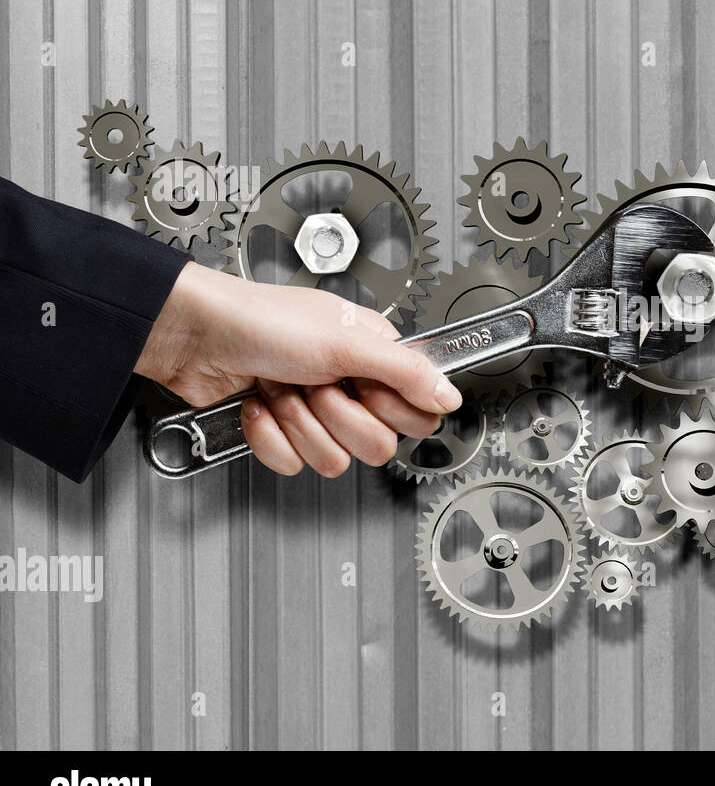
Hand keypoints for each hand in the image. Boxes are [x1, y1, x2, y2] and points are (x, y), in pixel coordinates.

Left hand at [135, 262, 460, 476]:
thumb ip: (406, 371)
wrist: (193, 337)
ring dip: (300, 423)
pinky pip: (295, 464)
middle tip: (317, 385)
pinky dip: (270, 436)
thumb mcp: (345, 341)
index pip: (417, 410)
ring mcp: (316, 412)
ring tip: (282, 387)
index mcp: (376, 357)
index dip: (391, 407)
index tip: (365, 385)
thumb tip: (450, 396)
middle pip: (378, 443)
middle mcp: (351, 385)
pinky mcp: (283, 433)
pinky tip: (261, 404)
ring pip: (336, 458)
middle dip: (337, 416)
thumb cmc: (261, 321)